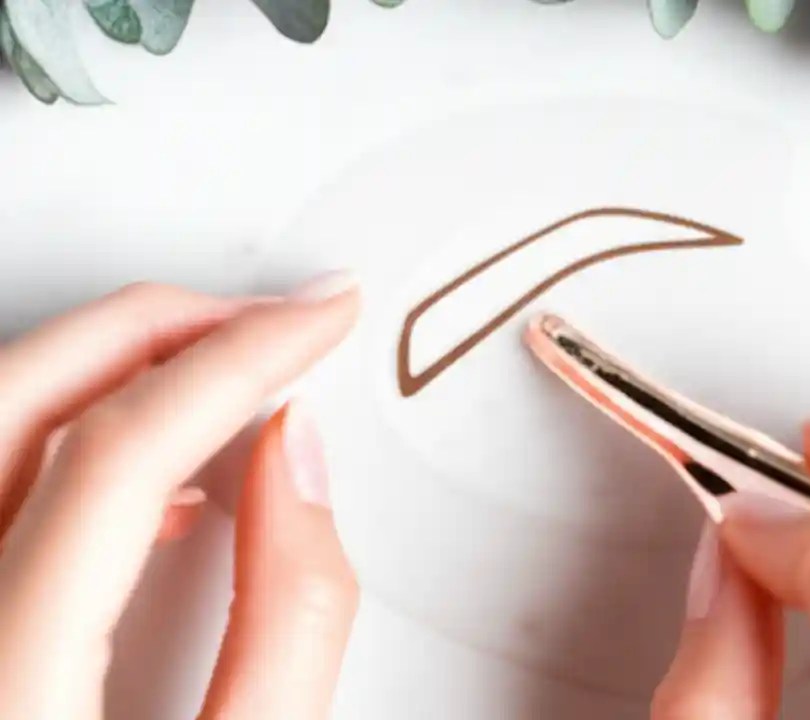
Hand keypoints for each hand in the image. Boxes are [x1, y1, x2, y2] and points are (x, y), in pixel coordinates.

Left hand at [0, 275, 361, 718]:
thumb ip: (287, 625)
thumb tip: (297, 466)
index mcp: (7, 673)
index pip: (123, 449)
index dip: (240, 360)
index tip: (317, 320)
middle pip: (29, 393)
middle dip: (169, 327)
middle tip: (270, 318)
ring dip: (117, 364)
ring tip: (226, 368)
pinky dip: (78, 437)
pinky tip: (159, 477)